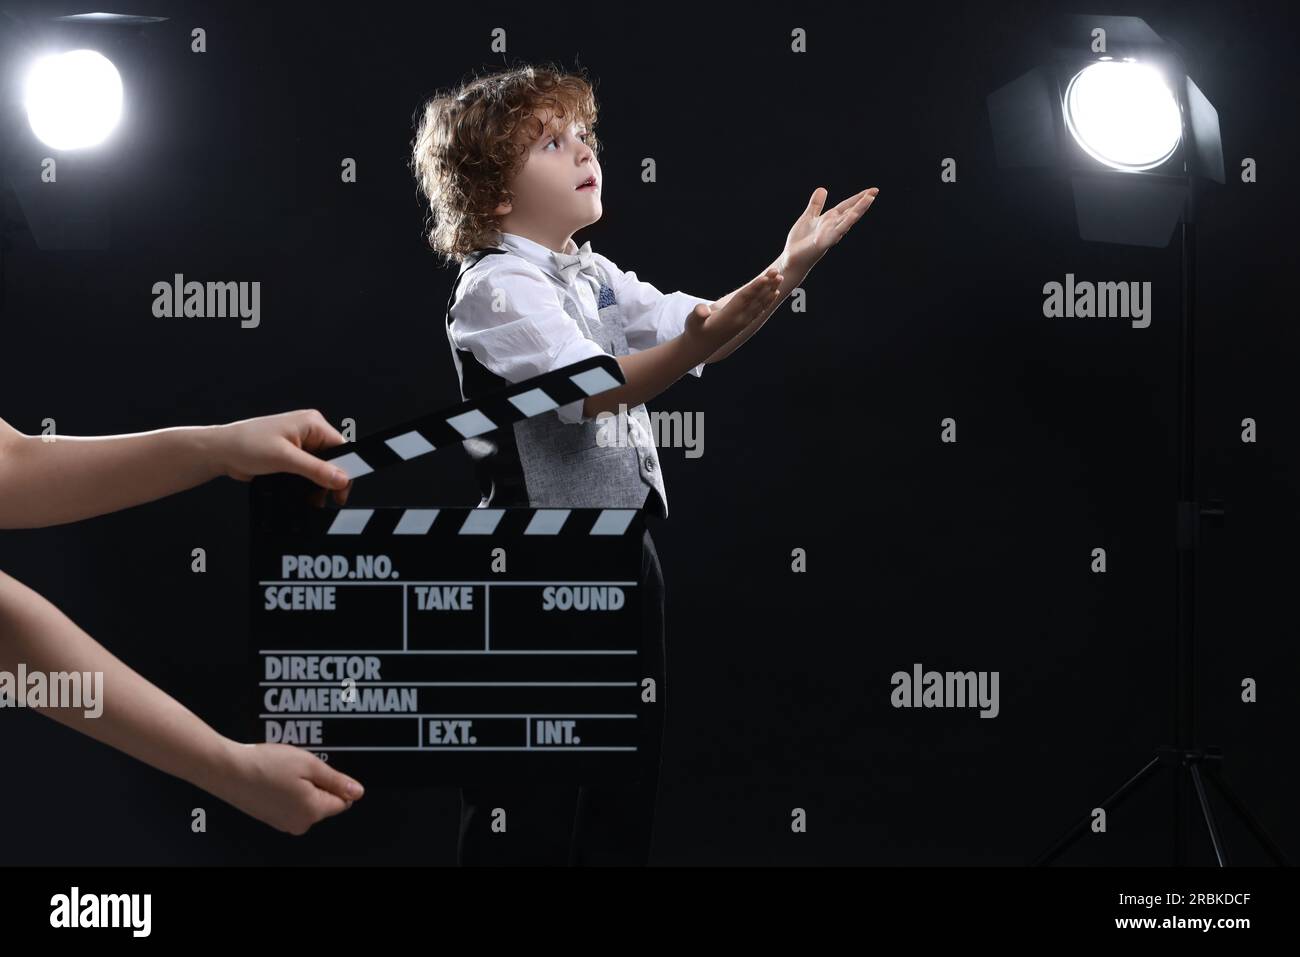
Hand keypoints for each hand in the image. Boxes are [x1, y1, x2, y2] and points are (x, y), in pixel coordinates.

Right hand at [211, 741, 363, 835]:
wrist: (228, 770)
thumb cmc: (266, 765)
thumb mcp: (310, 765)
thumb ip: (337, 781)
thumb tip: (357, 792)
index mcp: (312, 812)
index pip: (343, 801)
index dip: (335, 781)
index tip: (318, 769)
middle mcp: (299, 823)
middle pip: (325, 801)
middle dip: (317, 782)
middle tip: (299, 767)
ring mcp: (284, 823)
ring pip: (308, 801)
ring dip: (302, 785)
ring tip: (284, 771)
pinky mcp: (271, 818)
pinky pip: (291, 803)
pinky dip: (288, 789)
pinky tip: (275, 777)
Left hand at [214, 409, 351, 505]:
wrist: (220, 452)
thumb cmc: (246, 444)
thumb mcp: (285, 458)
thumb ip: (316, 469)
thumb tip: (341, 478)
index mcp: (312, 423)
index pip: (342, 448)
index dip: (345, 470)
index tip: (341, 492)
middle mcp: (309, 431)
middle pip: (333, 460)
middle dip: (330, 481)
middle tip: (326, 500)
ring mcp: (300, 444)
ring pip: (321, 468)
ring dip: (318, 485)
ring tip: (312, 500)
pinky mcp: (291, 456)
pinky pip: (308, 471)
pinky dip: (308, 484)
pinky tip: (303, 494)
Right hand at [684, 268, 783, 348]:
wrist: (700, 347)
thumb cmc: (695, 331)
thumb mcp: (693, 322)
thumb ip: (698, 315)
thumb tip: (702, 311)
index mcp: (729, 317)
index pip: (744, 299)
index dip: (755, 288)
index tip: (765, 278)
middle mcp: (740, 320)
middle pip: (756, 299)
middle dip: (767, 285)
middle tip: (778, 272)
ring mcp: (743, 322)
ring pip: (760, 304)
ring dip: (770, 291)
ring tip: (780, 279)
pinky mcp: (744, 324)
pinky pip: (759, 310)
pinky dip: (767, 301)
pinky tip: (773, 294)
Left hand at [781, 186, 878, 274]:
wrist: (791, 259)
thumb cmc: (800, 241)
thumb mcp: (808, 217)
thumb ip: (816, 205)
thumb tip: (823, 188)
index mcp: (830, 219)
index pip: (847, 206)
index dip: (858, 197)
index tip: (872, 190)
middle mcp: (832, 226)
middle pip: (850, 212)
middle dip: (862, 203)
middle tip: (874, 192)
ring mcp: (829, 235)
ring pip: (847, 221)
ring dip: (858, 211)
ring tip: (869, 199)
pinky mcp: (822, 243)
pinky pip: (835, 233)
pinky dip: (843, 225)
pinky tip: (851, 216)